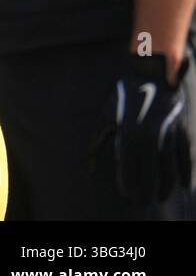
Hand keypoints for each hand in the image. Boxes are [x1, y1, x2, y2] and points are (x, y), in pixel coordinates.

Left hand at [112, 49, 195, 203]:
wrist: (150, 74)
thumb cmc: (123, 98)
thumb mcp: (106, 116)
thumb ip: (98, 142)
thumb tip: (89, 166)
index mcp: (128, 130)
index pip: (129, 165)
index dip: (128, 182)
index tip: (127, 195)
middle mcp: (150, 133)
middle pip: (151, 171)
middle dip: (147, 189)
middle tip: (144, 201)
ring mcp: (169, 132)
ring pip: (170, 167)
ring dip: (166, 185)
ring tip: (160, 197)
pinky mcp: (182, 129)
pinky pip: (185, 156)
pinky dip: (185, 172)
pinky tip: (182, 184)